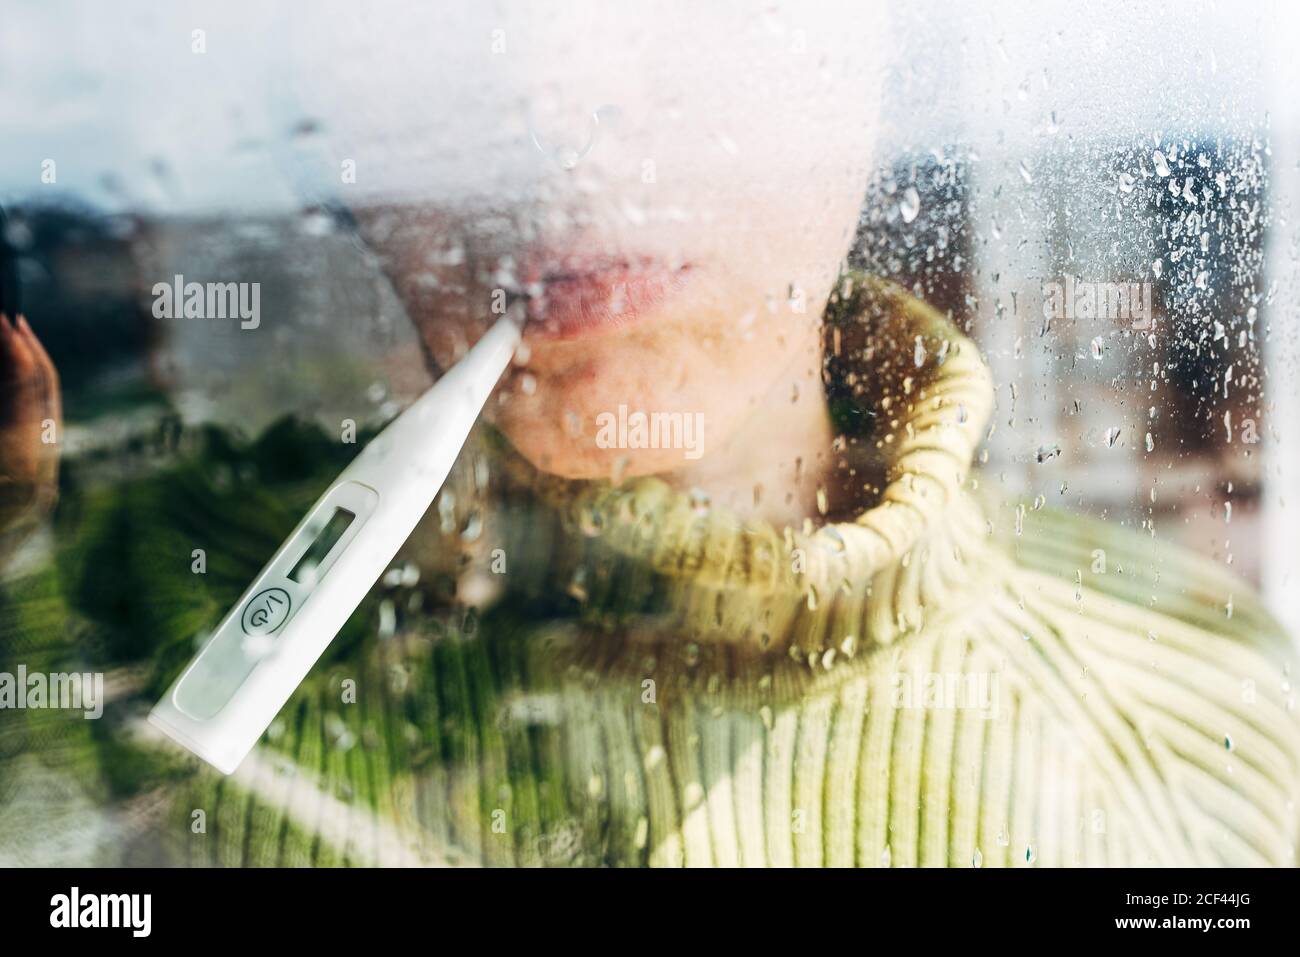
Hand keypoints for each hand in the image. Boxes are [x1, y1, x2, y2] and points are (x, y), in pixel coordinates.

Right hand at [0, 314, 61, 545]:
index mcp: (14, 460)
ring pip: (48, 419)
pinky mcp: (37, 504)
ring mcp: (42, 493)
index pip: (26, 383)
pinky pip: (40, 444)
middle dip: (28, 354)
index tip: (1, 316)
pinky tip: (7, 395)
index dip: (13, 343)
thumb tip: (1, 349)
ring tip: (7, 349)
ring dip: (28, 381)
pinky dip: (26, 412)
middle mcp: (38, 475)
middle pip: (46, 396)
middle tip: (8, 320)